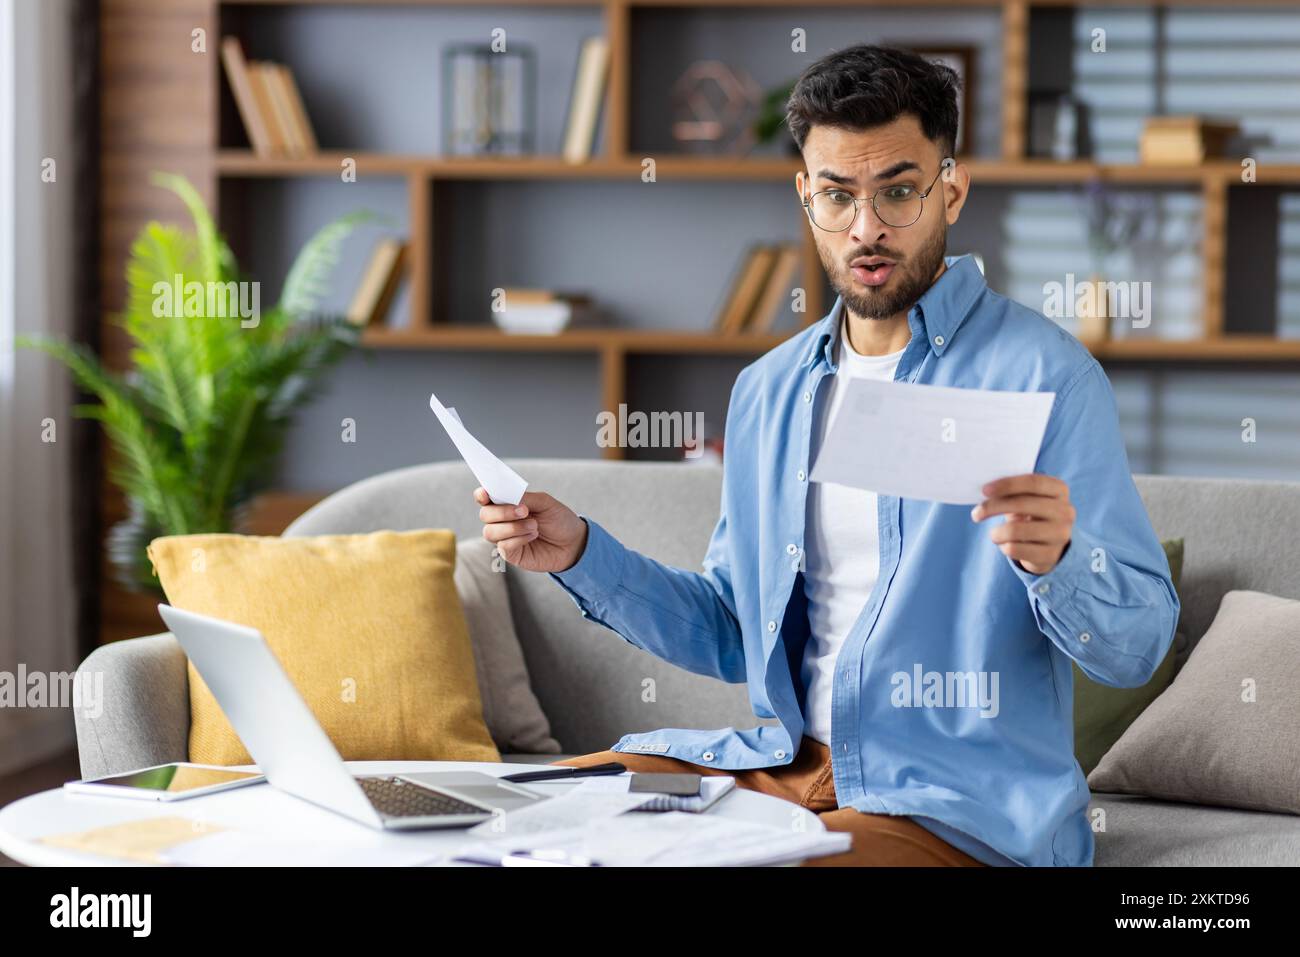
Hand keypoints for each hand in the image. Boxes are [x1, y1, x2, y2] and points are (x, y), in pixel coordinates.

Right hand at [474, 487, 588, 572]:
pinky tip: (533, 535)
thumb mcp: (545, 502)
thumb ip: (525, 497)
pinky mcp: (510, 554)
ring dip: (513, 527)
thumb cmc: (558, 520)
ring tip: (534, 526)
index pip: (485, 498)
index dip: (481, 495)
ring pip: (490, 532)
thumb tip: (507, 496)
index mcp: (507, 504)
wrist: (573, 543)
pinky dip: (518, 539)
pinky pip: (503, 545)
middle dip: (503, 512)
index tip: (486, 494)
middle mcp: (502, 520)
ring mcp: (504, 538)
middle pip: (485, 515)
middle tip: (525, 511)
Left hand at [970, 474, 1074, 575]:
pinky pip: (1015, 549)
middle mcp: (1065, 511)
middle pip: (1021, 504)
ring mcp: (1061, 534)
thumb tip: (986, 491)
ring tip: (994, 534)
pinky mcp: (1051, 555)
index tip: (984, 490)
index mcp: (1059, 490)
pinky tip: (1005, 545)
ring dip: (996, 533)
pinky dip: (1003, 547)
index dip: (1007, 485)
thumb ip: (1014, 491)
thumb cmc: (1032, 515)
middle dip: (992, 507)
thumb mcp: (1028, 499)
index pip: (1033, 483)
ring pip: (1016, 530)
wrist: (1050, 546)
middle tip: (976, 514)